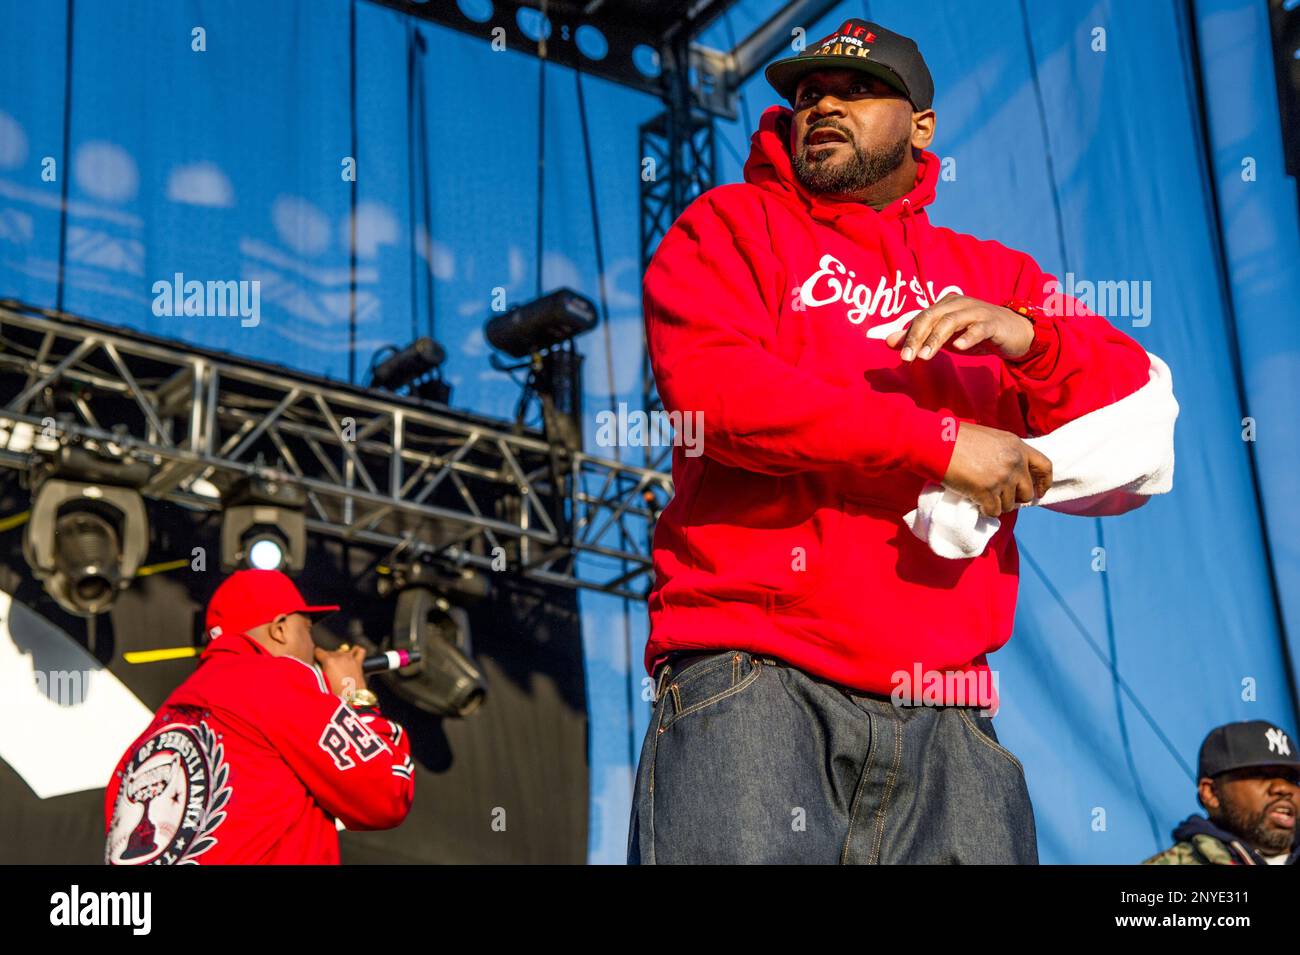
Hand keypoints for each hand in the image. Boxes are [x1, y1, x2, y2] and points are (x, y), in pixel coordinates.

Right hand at [315, 644, 366, 698]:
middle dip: (325, 660)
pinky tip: (350, 657)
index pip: (317, 651)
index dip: (315, 657)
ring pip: (341, 651)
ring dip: (338, 656)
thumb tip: (314, 665)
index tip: (314, 663)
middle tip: (325, 671)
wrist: (351, 701)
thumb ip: (316, 671)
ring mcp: (350, 659)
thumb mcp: (320, 681)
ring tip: (335, 667)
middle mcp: (340, 657)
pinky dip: (354, 652)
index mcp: (329, 661)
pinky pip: (359, 651)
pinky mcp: (358, 663)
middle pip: (329, 652)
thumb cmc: (335, 695)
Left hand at [887, 294, 1034, 361]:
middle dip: (917, 337)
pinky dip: (968, 337)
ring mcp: (977, 312)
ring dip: (936, 339)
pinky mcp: (993, 323)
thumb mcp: (944, 338)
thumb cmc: (975, 334)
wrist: (1013, 333)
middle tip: (907, 358)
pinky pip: (979, 328)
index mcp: (945, 305)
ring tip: (925, 356)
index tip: (901, 356)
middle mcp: (959, 304)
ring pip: (951, 321)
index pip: (921, 318)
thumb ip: (918, 338)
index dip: (908, 335)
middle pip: (932, 316)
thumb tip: (888, 341)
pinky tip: (959, 347)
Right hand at [943, 422, 1052, 517]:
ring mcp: (1001, 478)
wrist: (935, 442)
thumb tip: (1012, 475)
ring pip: (1009, 505)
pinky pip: (993, 511)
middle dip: (1014, 498)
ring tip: (981, 496)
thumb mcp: (990, 438)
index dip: (1043, 483)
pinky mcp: (986, 491)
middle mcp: (1014, 462)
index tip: (1038, 492)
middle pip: (1027, 492)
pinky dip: (985, 510)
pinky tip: (975, 502)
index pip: (1044, 466)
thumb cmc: (956, 438)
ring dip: (996, 504)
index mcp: (1017, 446)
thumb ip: (1005, 453)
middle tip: (999, 497)